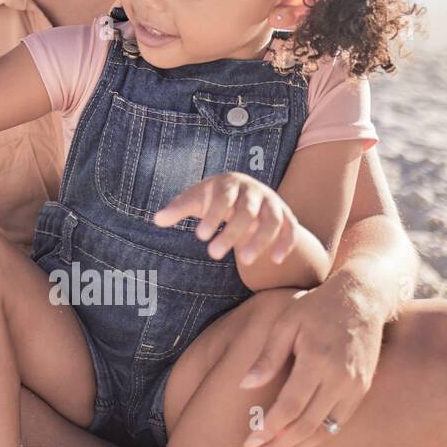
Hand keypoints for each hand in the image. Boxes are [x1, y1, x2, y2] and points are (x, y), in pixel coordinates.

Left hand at [154, 172, 301, 265]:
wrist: (245, 189)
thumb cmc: (215, 197)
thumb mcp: (196, 199)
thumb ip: (178, 208)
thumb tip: (156, 219)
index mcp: (229, 184)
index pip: (222, 200)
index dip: (213, 217)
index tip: (199, 236)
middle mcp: (254, 191)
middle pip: (246, 212)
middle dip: (231, 233)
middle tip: (213, 254)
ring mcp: (272, 202)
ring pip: (272, 220)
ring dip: (261, 240)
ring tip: (244, 261)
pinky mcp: (286, 214)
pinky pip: (290, 228)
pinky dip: (286, 243)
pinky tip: (274, 260)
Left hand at [235, 275, 383, 446]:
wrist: (361, 299)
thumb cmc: (315, 307)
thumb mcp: (285, 322)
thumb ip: (267, 356)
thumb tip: (245, 384)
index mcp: (317, 360)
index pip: (291, 406)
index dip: (269, 427)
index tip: (249, 441)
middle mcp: (340, 379)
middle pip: (308, 425)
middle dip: (279, 446)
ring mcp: (355, 387)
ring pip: (325, 431)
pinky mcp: (362, 391)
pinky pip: (338, 424)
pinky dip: (316, 437)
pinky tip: (296, 443)